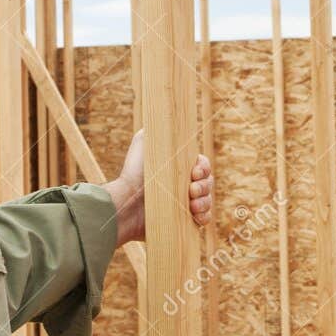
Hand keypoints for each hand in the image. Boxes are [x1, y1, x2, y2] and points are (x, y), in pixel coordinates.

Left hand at [102, 130, 214, 247]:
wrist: (126, 203)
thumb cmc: (134, 172)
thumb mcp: (144, 141)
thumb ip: (157, 127)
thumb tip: (167, 113)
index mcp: (178, 168)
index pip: (202, 166)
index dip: (203, 169)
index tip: (194, 172)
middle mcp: (182, 186)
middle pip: (208, 183)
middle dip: (204, 186)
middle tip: (191, 190)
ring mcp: (183, 205)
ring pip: (208, 201)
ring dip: (205, 202)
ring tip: (191, 205)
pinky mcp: (181, 223)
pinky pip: (203, 220)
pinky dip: (204, 217)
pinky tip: (195, 215)